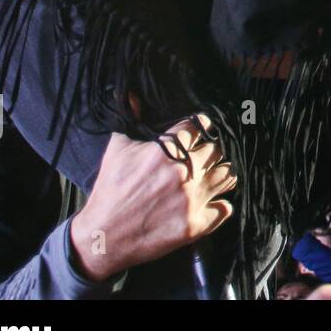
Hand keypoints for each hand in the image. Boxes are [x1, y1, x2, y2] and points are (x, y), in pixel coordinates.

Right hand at [70, 115, 235, 281]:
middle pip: (216, 150)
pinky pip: (226, 208)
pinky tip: (209, 202)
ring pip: (228, 175)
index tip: (199, 131)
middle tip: (200, 158)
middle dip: (208, 152)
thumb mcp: (116, 149)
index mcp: (166, 150)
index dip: (200, 127)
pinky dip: (220, 204)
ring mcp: (192, 199)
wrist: (103, 236)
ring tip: (210, 176)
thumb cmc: (110, 190)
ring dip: (220, 174)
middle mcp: (184, 172)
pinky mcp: (196, 224)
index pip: (199, 126)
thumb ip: (129, 118)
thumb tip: (132, 93)